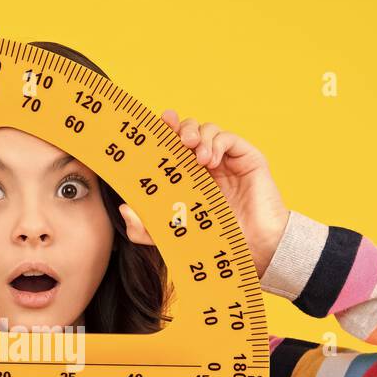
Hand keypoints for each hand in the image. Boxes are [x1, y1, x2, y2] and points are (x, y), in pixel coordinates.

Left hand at [159, 109, 289, 276]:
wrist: (253, 248)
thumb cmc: (217, 242)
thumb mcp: (171, 237)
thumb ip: (145, 228)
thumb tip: (122, 210)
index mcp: (186, 178)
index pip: (170, 148)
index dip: (160, 135)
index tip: (150, 130)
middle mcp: (204, 166)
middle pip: (186, 131)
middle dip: (177, 128)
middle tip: (173, 136)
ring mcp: (225, 160)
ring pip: (205, 129)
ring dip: (196, 134)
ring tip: (195, 154)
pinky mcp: (245, 157)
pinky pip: (227, 137)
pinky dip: (215, 142)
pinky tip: (210, 161)